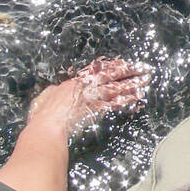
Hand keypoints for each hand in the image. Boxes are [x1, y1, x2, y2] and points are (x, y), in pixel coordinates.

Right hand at [26, 58, 150, 139]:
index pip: (98, 69)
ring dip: (133, 84)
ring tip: (145, 81)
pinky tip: (138, 98)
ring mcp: (94, 97)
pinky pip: (118, 103)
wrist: (49, 126)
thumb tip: (54, 91)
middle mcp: (88, 86)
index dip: (113, 66)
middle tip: (143, 67)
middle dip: (129, 71)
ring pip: (118, 87)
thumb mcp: (46, 96)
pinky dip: (128, 100)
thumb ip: (54, 92)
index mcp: (76, 81)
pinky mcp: (100, 110)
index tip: (123, 64)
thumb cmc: (43, 114)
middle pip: (112, 75)